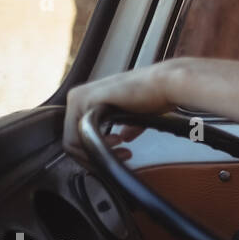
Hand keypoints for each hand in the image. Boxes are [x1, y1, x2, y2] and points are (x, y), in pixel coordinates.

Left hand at [62, 60, 180, 166]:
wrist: (166, 83)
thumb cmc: (156, 94)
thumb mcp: (134, 115)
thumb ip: (126, 125)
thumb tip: (125, 136)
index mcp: (88, 97)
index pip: (78, 135)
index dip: (96, 152)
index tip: (121, 152)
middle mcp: (78, 96)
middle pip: (73, 140)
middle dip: (97, 156)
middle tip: (123, 155)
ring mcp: (79, 98)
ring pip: (72, 141)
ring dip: (97, 154)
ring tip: (122, 151)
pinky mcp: (84, 102)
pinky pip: (77, 137)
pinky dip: (94, 148)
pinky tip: (118, 145)